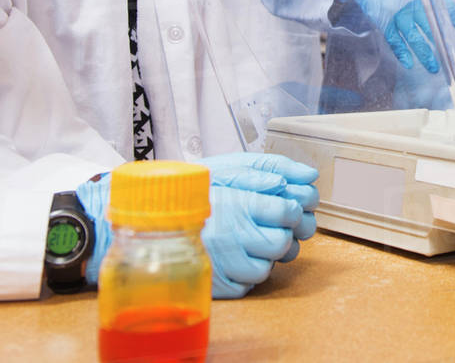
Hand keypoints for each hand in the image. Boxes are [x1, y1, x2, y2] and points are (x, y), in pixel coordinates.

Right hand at [76, 153, 319, 297]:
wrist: (147, 222)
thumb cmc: (191, 191)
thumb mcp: (228, 169)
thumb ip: (268, 169)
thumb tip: (308, 174)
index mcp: (240, 205)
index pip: (288, 211)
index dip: (293, 208)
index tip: (285, 206)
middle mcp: (236, 237)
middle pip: (285, 242)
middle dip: (283, 233)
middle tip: (269, 225)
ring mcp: (227, 264)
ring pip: (269, 267)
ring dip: (266, 254)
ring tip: (249, 240)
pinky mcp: (219, 285)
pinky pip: (249, 283)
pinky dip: (247, 271)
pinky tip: (236, 255)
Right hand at [338, 0, 454, 72]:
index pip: (447, 8)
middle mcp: (412, 3)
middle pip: (432, 27)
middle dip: (443, 44)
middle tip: (452, 59)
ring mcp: (397, 13)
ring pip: (413, 38)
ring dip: (424, 54)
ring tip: (434, 68)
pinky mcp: (383, 20)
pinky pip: (394, 40)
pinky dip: (401, 52)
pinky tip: (409, 63)